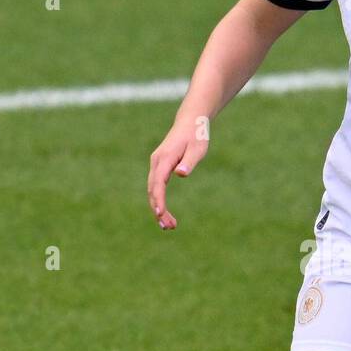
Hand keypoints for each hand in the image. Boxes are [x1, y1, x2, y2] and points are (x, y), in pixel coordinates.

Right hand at [146, 113, 209, 229]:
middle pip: (153, 190)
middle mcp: (157, 162)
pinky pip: (156, 187)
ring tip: (169, 226)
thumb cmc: (196, 136)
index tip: (160, 213)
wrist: (190, 122)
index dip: (159, 199)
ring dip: (158, 208)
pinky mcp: (159, 167)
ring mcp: (156, 164)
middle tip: (169, 227)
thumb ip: (189, 162)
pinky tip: (164, 213)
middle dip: (159, 210)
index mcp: (165, 158)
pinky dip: (159, 200)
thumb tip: (180, 174)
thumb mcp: (197, 149)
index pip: (158, 182)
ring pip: (153, 190)